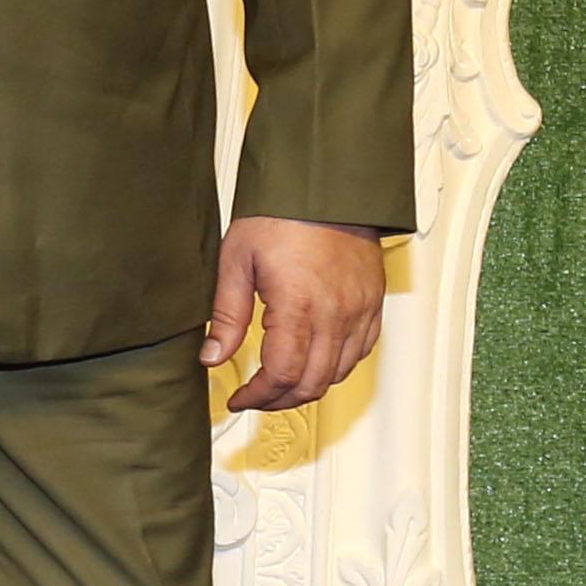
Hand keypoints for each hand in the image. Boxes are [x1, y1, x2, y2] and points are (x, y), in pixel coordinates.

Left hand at [204, 217, 387, 413]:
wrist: (326, 186)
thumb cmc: (283, 214)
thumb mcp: (237, 260)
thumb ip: (227, 316)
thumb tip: (212, 356)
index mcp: (298, 304)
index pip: (281, 375)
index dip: (258, 396)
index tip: (240, 398)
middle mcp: (335, 313)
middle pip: (312, 383)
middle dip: (279, 400)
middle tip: (257, 397)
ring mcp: (359, 310)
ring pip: (338, 373)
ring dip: (308, 387)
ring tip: (281, 383)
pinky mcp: (373, 303)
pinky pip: (361, 352)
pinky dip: (337, 367)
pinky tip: (315, 361)